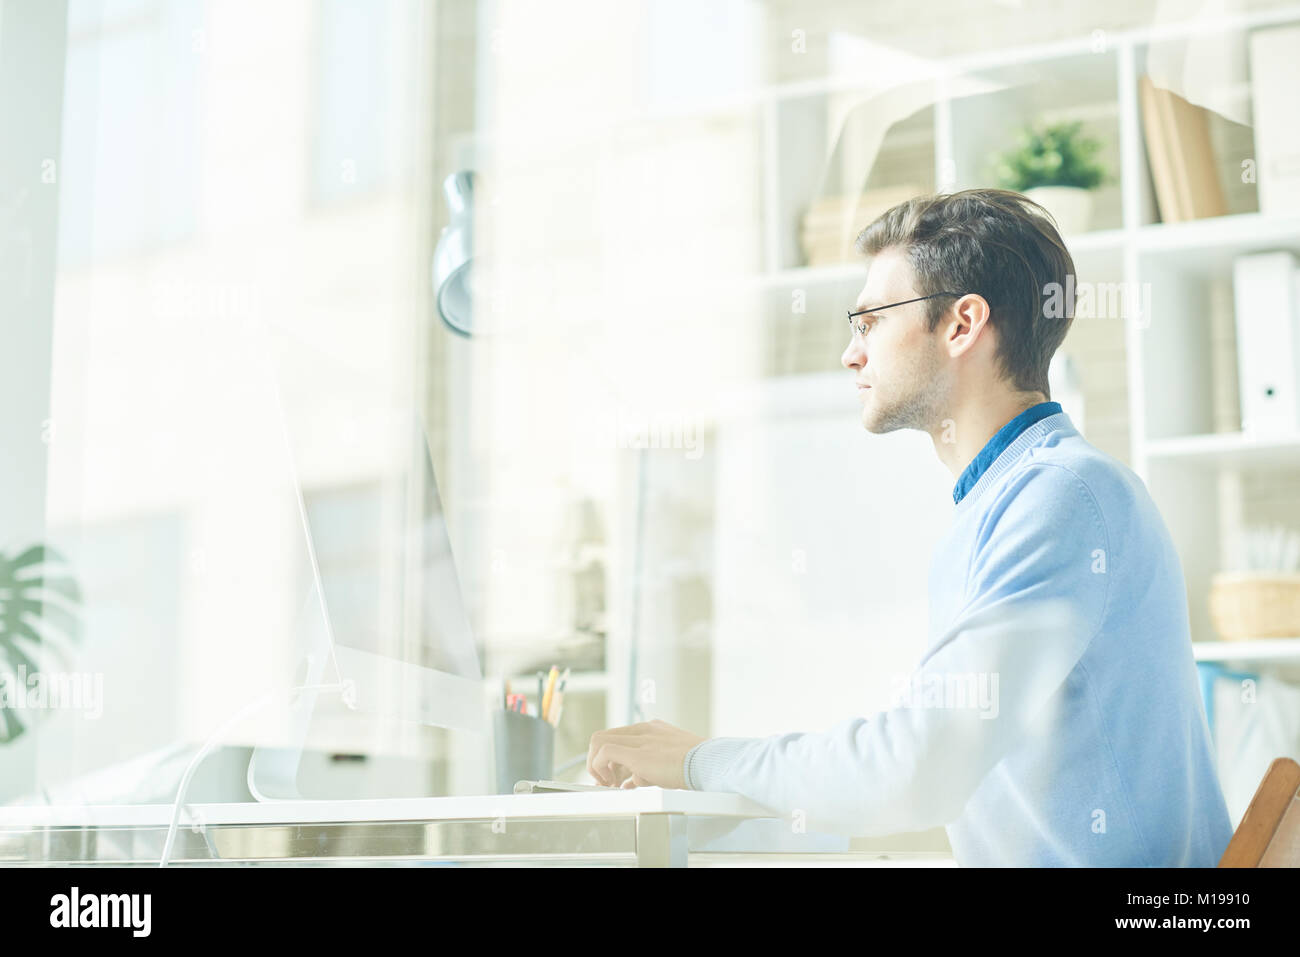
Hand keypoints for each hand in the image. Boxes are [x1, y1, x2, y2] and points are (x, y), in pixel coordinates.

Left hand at [587, 719, 706, 789]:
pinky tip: (613, 783)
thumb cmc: (696, 766)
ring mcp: (640, 738)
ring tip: (609, 784)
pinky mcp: (637, 752)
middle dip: (599, 761)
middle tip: (608, 782)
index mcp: (652, 729)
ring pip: (599, 741)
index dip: (610, 758)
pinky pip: (604, 752)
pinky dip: (600, 768)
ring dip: (597, 765)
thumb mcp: (669, 761)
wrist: (709, 763)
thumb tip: (632, 781)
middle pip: (604, 736)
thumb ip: (649, 767)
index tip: (613, 776)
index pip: (618, 737)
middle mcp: (643, 729)